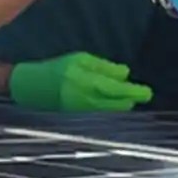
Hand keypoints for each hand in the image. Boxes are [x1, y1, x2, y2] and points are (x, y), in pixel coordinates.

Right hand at [10, 52, 151, 111]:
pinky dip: (112, 110)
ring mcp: (82, 110)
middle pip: (117, 104)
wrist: (30, 86)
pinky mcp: (79, 117)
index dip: (134, 91)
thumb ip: (103, 66)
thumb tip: (125, 74)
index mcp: (85, 80)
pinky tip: (115, 106)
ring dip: (122, 105)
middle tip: (141, 94)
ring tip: (128, 99)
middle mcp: (85, 97)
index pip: (116, 88)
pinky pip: (103, 115)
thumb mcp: (79, 59)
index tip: (147, 92)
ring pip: (112, 112)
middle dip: (130, 99)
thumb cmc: (56, 68)